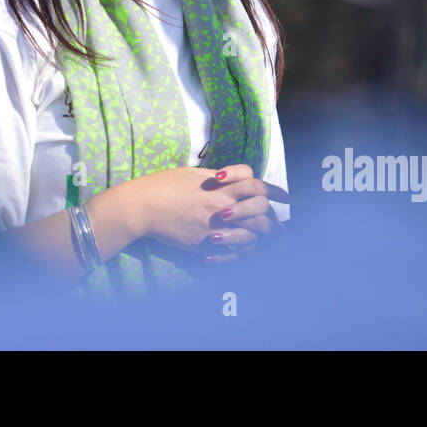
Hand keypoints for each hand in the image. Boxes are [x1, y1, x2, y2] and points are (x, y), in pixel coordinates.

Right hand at [128, 163, 288, 262]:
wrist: (142, 206)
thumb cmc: (163, 185)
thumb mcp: (192, 173)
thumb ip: (215, 177)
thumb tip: (229, 179)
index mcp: (220, 185)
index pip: (257, 185)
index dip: (275, 191)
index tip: (285, 197)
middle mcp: (222, 205)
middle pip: (261, 210)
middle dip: (270, 216)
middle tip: (273, 222)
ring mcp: (215, 226)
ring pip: (252, 234)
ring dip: (258, 236)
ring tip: (258, 237)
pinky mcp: (204, 243)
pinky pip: (233, 252)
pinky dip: (240, 251)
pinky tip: (239, 249)